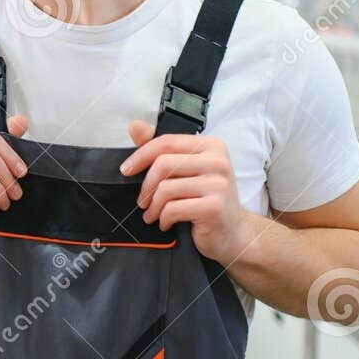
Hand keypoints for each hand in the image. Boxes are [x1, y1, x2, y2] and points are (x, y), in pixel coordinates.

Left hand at [119, 121, 248, 262]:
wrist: (232, 232)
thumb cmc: (205, 199)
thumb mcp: (186, 170)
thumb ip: (161, 149)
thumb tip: (135, 126)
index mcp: (211, 146)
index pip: (166, 142)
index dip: (141, 155)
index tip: (126, 170)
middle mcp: (218, 161)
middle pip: (163, 164)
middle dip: (146, 186)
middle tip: (142, 201)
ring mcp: (219, 184)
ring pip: (165, 189)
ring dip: (153, 206)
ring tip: (153, 214)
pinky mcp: (214, 207)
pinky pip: (173, 209)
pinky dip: (163, 218)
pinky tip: (166, 223)